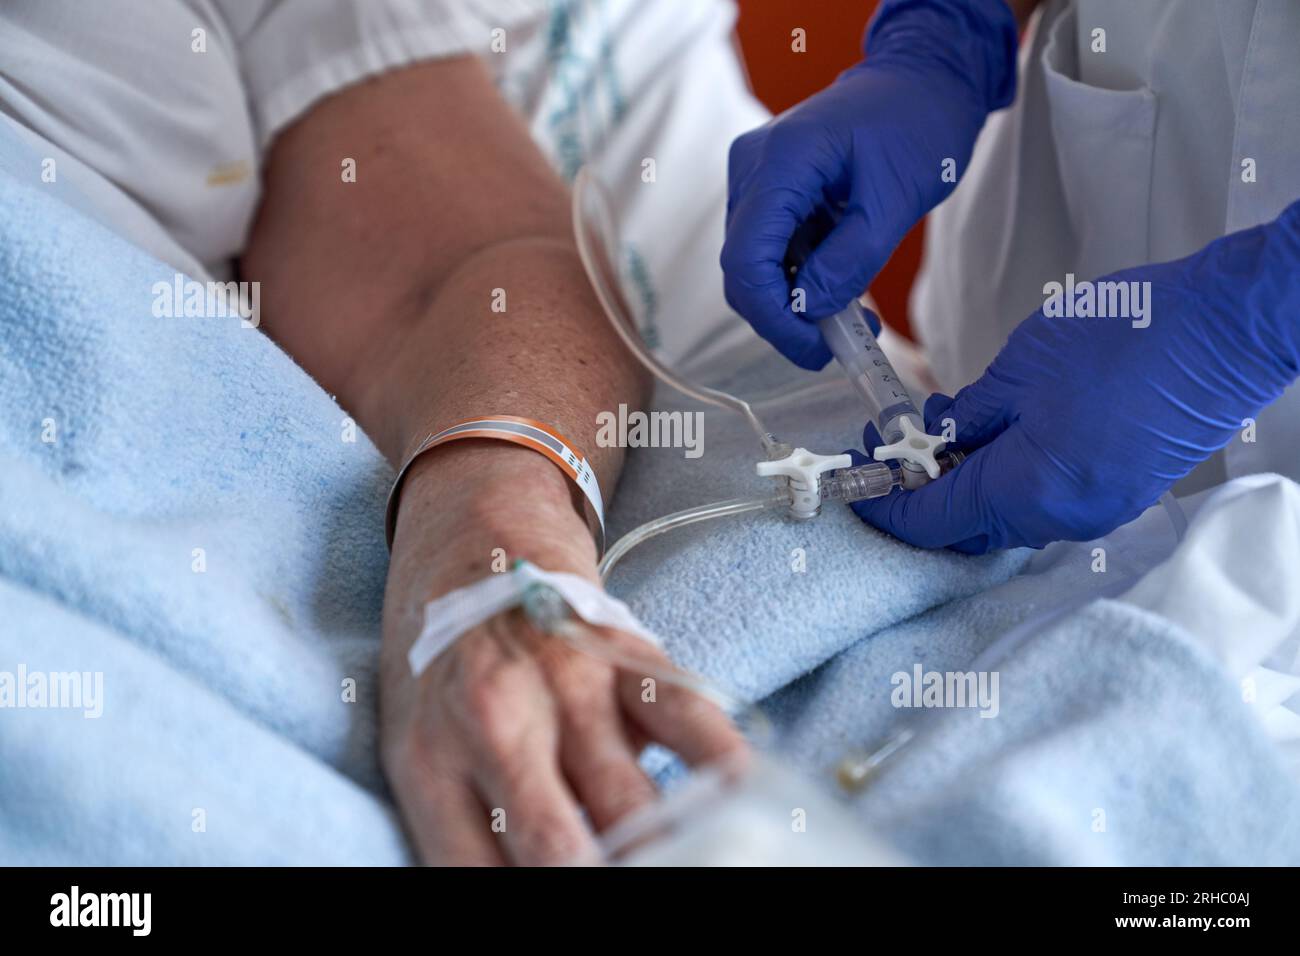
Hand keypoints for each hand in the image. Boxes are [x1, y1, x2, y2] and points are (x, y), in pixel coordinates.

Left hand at [379, 443, 745, 864]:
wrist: (471, 537)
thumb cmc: (442, 661)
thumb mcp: (419, 748)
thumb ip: (469, 828)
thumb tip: (530, 877)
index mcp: (430, 765)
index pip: (476, 875)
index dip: (533, 904)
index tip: (570, 915)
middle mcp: (495, 727)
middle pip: (559, 848)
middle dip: (606, 879)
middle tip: (639, 887)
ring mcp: (565, 685)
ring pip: (627, 799)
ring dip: (663, 848)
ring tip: (697, 863)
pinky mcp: (624, 650)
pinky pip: (685, 715)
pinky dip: (717, 762)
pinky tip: (741, 793)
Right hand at [720, 0, 1016, 368]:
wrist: (920, 81)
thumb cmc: (916, 124)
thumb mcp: (894, 200)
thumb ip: (849, 261)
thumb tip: (808, 310)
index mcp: (780, 161)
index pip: (747, 259)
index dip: (773, 317)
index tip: (815, 349)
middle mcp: (752, 168)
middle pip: (743, 268)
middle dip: (785, 316)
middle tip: (838, 343)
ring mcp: (754, 177)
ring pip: (754, 265)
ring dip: (795, 300)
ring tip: (852, 313)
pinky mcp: (767, 190)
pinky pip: (770, 249)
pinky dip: (800, 278)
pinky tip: (837, 283)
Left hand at [851, 201, 1299, 551]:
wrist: (1227, 333)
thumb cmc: (1128, 339)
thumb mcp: (1022, 366)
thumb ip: (970, 414)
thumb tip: (939, 438)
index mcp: (1027, 491)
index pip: (934, 520)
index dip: (887, 507)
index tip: (857, 487)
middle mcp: (1061, 518)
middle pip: (969, 529)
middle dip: (924, 499)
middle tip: (894, 452)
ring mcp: (1096, 510)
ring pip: (1007, 517)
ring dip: (968, 486)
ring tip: (942, 435)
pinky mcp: (1118, 492)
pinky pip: (1045, 502)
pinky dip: (1008, 480)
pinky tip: (996, 437)